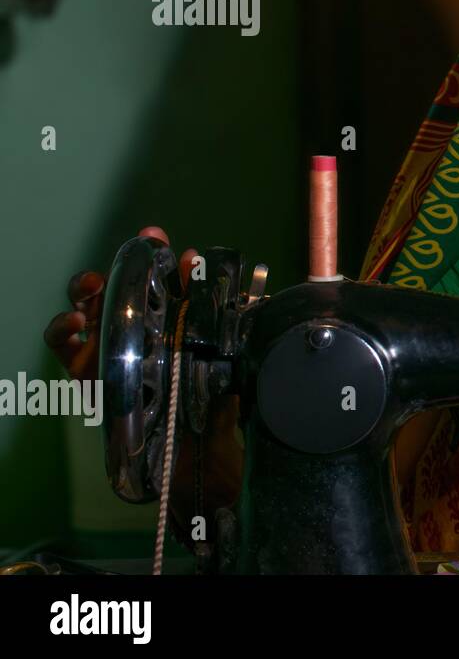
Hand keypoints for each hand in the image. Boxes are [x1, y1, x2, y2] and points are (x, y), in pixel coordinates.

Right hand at [44, 226, 197, 382]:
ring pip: (80, 302)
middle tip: (112, 269)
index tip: (152, 236)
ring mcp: (99, 338)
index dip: (149, 250)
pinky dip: (60, 326)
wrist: (178, 422)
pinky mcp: (79, 363)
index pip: (149, 272)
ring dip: (82, 288)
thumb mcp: (199, 336)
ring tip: (91, 286)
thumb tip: (190, 256)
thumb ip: (194, 296)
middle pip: (106, 283)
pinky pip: (59, 340)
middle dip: (108, 269)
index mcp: (153, 308)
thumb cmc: (186, 377)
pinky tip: (72, 322)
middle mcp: (123, 319)